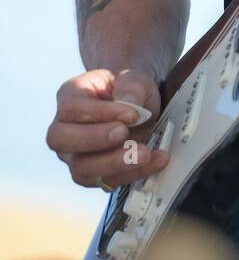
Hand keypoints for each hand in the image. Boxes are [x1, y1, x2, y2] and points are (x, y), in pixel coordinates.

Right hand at [46, 67, 168, 190]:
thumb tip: (129, 103)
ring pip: (81, 169)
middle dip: (95, 140)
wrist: (138, 107)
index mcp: (70, 96)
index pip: (71, 108)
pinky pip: (107, 181)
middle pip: (62, 140)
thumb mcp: (134, 78)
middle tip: (125, 134)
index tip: (131, 114)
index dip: (99, 113)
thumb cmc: (128, 90)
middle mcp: (64, 128)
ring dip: (115, 163)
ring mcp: (74, 155)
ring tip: (144, 153)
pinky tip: (155, 160)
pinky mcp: (93, 174)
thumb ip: (131, 86)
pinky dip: (135, 173)